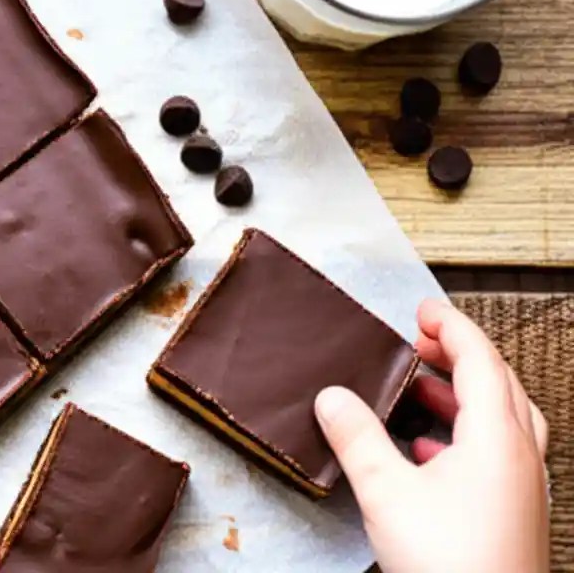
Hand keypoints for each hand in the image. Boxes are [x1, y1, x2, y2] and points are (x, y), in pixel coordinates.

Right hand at [315, 298, 549, 572]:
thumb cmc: (450, 562)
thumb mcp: (386, 492)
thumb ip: (357, 437)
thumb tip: (332, 397)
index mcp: (496, 437)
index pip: (480, 359)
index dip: (451, 327)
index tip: (424, 308)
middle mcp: (520, 455)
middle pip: (500, 384)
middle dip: (460, 356)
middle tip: (422, 342)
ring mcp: (524, 486)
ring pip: (504, 420)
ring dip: (465, 396)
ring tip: (421, 392)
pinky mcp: (516, 512)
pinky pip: (500, 453)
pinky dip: (468, 436)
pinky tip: (430, 452)